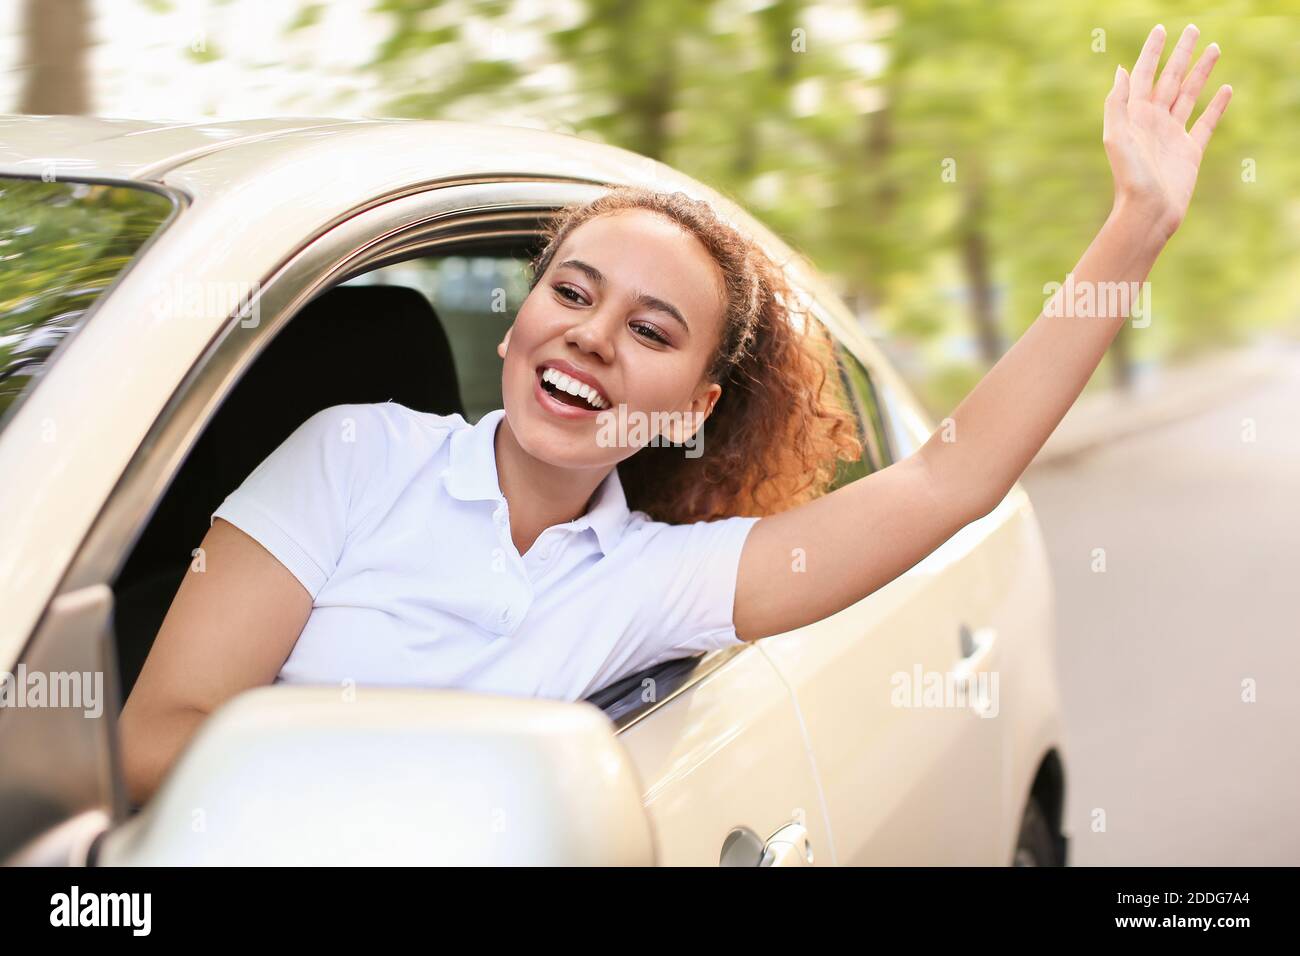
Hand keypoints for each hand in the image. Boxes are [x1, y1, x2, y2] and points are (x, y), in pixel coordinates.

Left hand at [1104, 23, 1231, 238]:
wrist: (1148, 211)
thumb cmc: (1129, 177)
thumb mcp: (1116, 137)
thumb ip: (1117, 104)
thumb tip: (1122, 71)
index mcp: (1135, 116)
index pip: (1143, 75)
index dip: (1151, 52)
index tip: (1160, 30)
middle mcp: (1154, 122)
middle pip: (1170, 79)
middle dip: (1181, 54)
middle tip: (1193, 29)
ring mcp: (1173, 135)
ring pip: (1189, 95)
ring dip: (1201, 72)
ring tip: (1213, 49)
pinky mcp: (1191, 150)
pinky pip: (1206, 122)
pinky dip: (1216, 105)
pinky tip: (1225, 88)